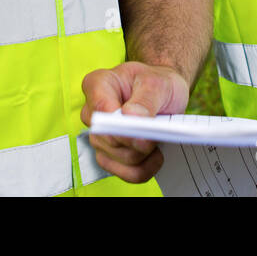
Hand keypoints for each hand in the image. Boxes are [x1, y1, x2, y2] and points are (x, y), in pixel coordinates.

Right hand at [80, 61, 188, 183]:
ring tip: (158, 140)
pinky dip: (143, 169)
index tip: (143, 134)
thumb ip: (146, 99)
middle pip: (109, 139)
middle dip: (137, 142)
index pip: (101, 110)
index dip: (121, 127)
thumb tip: (130, 117)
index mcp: (98, 84)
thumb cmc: (156, 83)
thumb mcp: (157, 83)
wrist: (164, 92)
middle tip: (158, 134)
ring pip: (117, 159)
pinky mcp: (109, 155)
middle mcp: (92, 112)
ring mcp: (99, 136)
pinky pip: (123, 172)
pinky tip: (155, 157)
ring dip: (143, 156)